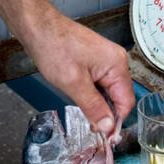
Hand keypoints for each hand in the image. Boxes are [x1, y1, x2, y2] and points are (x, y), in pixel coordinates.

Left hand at [25, 13, 134, 134]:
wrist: (37, 27)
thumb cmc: (54, 47)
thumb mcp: (73, 83)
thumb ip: (93, 107)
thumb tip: (108, 126)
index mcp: (116, 64)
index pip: (126, 101)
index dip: (116, 121)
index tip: (105, 136)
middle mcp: (115, 61)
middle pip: (118, 97)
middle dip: (106, 113)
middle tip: (91, 128)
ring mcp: (104, 60)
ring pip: (107, 91)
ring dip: (96, 104)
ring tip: (81, 110)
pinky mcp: (94, 60)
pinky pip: (98, 83)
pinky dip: (91, 94)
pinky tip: (79, 96)